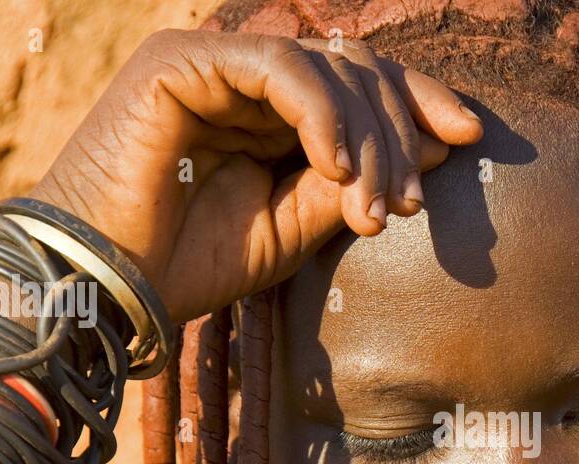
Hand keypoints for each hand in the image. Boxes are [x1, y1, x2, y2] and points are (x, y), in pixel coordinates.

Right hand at [28, 29, 482, 323]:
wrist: (111, 287)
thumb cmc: (193, 263)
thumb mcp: (298, 229)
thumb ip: (354, 184)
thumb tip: (438, 147)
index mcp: (275, 114)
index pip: (362, 86)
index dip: (418, 103)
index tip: (467, 139)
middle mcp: (248, 80)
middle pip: (356, 71)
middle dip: (397, 134)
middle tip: (406, 204)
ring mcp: (215, 64)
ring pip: (326, 70)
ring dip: (364, 140)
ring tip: (372, 209)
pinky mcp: (182, 61)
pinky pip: (279, 69)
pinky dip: (320, 114)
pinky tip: (336, 168)